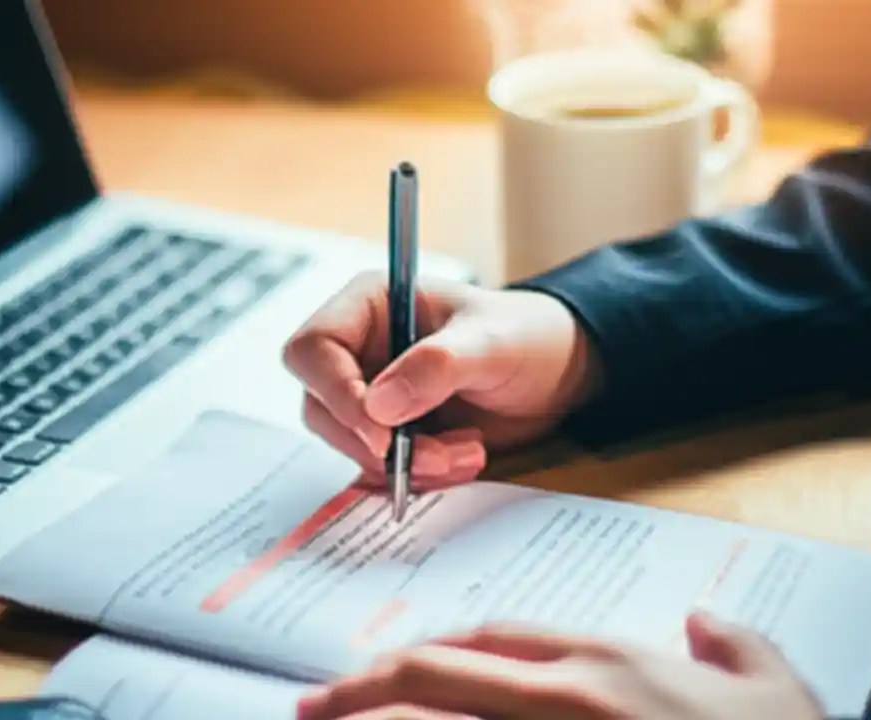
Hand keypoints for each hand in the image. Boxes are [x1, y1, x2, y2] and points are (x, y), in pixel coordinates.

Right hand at [283, 273, 600, 488]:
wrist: (557, 372)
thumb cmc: (525, 337)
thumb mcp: (491, 343)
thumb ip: (437, 366)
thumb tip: (378, 405)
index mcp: (370, 305)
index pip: (313, 350)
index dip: (336, 394)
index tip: (381, 433)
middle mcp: (360, 349)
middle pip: (321, 406)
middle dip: (377, 442)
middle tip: (437, 456)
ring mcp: (372, 394)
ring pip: (351, 445)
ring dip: (406, 463)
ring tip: (467, 454)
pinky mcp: (390, 432)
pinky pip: (379, 467)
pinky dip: (419, 476)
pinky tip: (464, 460)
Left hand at [295, 613, 822, 719]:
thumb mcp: (776, 685)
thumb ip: (731, 643)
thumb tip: (702, 624)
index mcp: (609, 663)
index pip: (491, 637)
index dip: (427, 650)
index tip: (386, 666)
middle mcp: (567, 702)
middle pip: (438, 675)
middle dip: (362, 688)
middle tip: (314, 704)